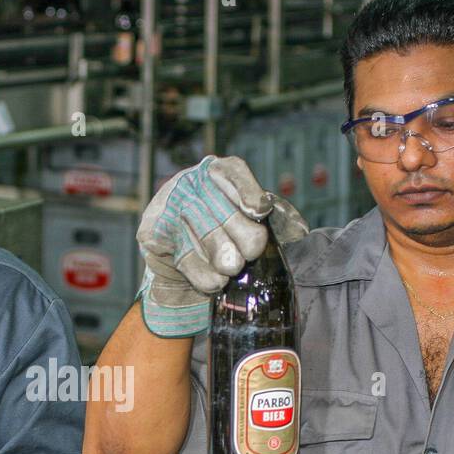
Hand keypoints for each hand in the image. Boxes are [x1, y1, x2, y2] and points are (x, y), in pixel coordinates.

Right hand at [137, 155, 308, 336]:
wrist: (178, 255)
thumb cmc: (222, 231)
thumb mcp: (249, 218)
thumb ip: (276, 220)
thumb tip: (301, 229)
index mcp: (218, 171)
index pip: (235, 173)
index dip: (248, 192)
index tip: (260, 211)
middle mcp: (190, 181)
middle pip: (222, 210)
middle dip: (243, 236)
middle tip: (252, 253)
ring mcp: (168, 204)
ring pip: (204, 236)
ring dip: (225, 260)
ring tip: (233, 271)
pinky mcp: (152, 231)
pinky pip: (184, 258)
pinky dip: (204, 276)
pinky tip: (215, 282)